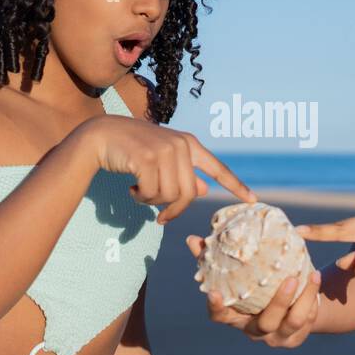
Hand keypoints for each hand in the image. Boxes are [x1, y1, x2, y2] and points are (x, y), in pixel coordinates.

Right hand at [81, 116, 254, 223]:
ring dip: (152, 202)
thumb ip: (183, 173)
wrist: (101, 135)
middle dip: (173, 211)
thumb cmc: (132, 150)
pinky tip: (130, 188)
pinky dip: (140, 198)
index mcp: (189, 144)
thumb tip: (203, 190)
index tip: (253, 199)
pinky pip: (150, 193)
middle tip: (160, 219)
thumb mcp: (162, 159)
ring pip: (169, 195)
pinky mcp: (147, 158)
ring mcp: (165, 150)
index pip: (218, 167)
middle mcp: (181, 145)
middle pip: (188, 193)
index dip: (235, 185)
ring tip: (139, 192)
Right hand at [184, 234, 321, 347]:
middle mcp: (253, 332)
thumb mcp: (239, 275)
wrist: (288, 309)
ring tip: (312, 275)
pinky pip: (307, 321)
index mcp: (235, 317)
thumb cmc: (256, 287)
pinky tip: (316, 280)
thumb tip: (192, 238)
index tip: (213, 292)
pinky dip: (313, 301)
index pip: (219, 316)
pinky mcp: (295, 338)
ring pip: (293, 322)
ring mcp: (276, 338)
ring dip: (304, 298)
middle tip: (291, 278)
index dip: (215, 306)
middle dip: (279, 301)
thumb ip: (216, 259)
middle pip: (265, 323)